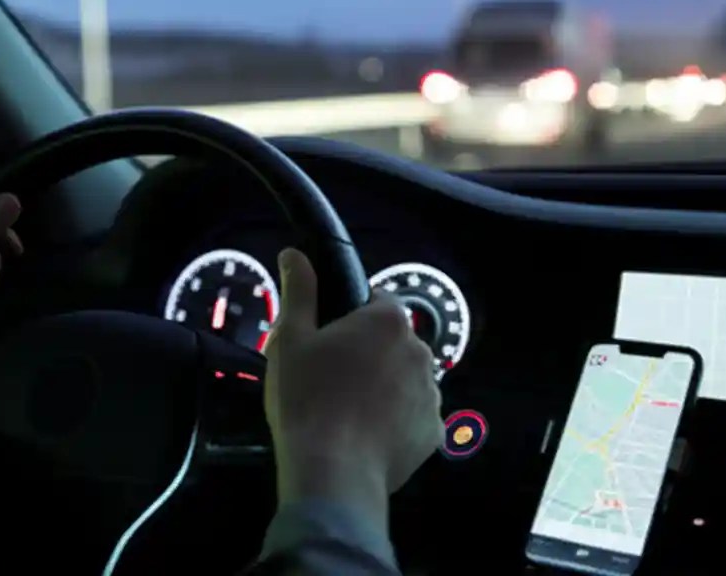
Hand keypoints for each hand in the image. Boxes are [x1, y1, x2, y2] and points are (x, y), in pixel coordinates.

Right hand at [263, 248, 442, 527]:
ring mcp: (432, 394)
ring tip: (347, 411)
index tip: (326, 340)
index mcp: (388, 321)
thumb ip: (299, 292)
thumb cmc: (307, 398)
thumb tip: (295, 253)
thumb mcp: (290, 340)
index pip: (375, 301)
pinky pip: (413, 416)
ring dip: (384, 385)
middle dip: (368, 352)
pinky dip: (395, 420)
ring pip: (405, 378)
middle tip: (330, 377)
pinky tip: (366, 435)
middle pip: (392, 341)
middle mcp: (421, 351)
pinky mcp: (435, 433)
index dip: (349, 317)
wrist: (332, 472)